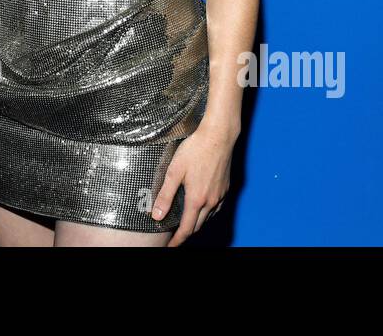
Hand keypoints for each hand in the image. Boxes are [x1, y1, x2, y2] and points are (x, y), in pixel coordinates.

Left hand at [151, 123, 236, 245]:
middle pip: (198, 225)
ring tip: (186, 223)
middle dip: (186, 233)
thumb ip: (165, 195)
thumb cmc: (195, 149)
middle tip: (175, 236)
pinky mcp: (226, 188)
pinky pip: (217, 208)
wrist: (218, 136)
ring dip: (197, 223)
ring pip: (208, 217)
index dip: (177, 240)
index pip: (186, 228)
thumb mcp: (174, 171)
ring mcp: (220, 195)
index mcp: (197, 199)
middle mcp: (211, 201)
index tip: (170, 246)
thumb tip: (156, 215)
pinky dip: (207, 213)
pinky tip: (202, 207)